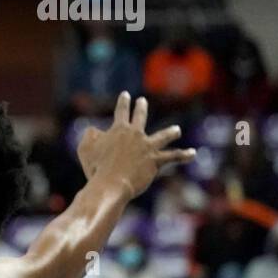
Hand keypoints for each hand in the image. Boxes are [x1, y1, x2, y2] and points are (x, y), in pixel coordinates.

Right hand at [76, 92, 194, 198]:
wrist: (112, 182)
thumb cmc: (96, 167)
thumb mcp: (85, 148)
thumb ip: (89, 135)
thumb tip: (96, 130)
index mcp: (119, 129)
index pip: (121, 111)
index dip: (123, 102)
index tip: (125, 95)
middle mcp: (136, 134)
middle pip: (140, 117)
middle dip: (141, 108)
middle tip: (142, 101)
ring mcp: (148, 146)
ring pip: (163, 136)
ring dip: (170, 132)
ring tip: (176, 130)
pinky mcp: (156, 160)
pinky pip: (173, 156)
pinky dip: (183, 155)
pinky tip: (193, 153)